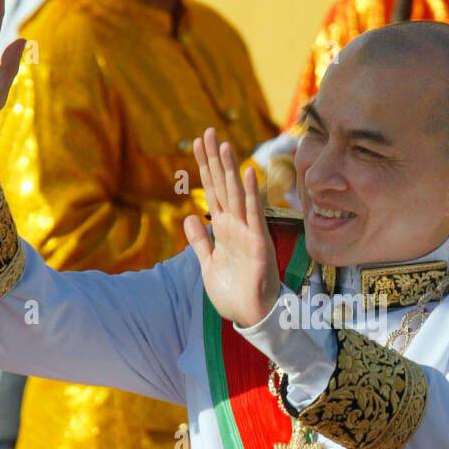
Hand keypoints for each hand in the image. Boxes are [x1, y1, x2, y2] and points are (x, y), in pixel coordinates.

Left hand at [183, 127, 280, 327]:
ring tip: (223, 144)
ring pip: (237, 195)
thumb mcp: (208, 264)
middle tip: (208, 131)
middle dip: (215, 159)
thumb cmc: (234, 292)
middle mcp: (237, 226)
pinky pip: (255, 215)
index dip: (205, 167)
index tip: (197, 143)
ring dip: (230, 170)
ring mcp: (248, 233)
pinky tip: (248, 173)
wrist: (251, 317)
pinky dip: (252, 194)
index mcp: (224, 229)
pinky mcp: (259, 244)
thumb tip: (189, 217)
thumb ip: (200, 241)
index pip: (212, 190)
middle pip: (223, 186)